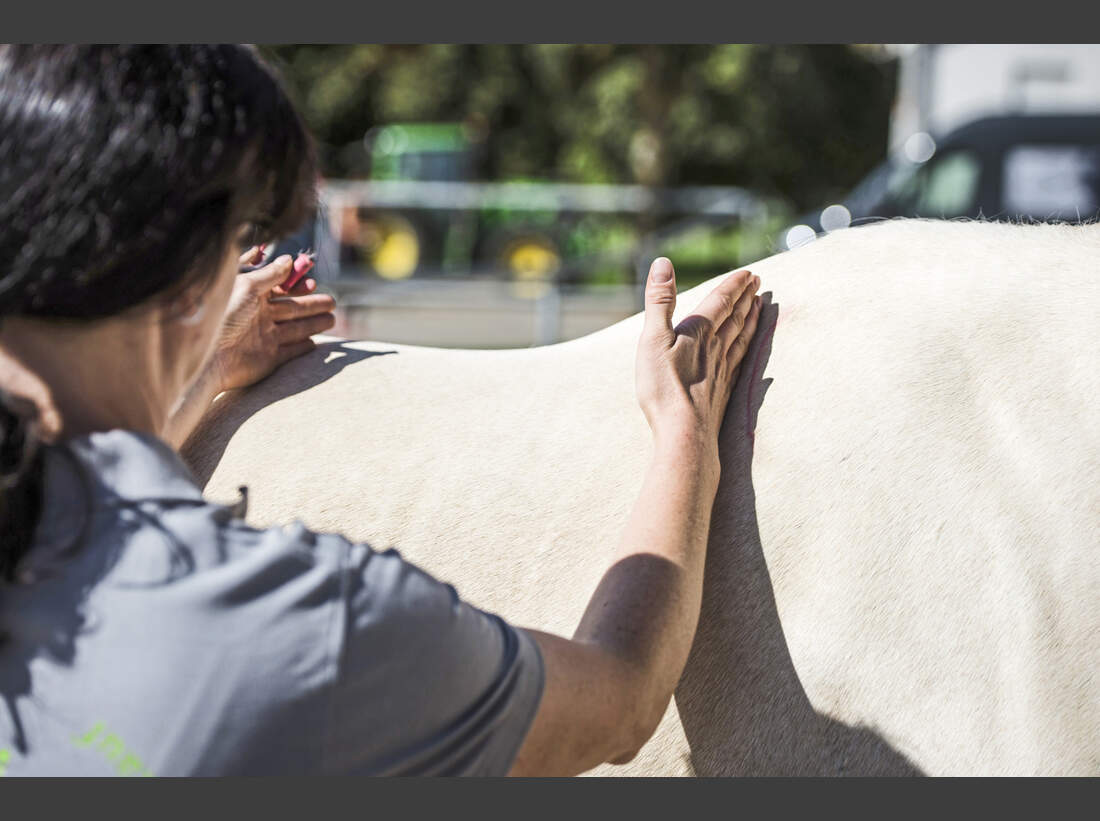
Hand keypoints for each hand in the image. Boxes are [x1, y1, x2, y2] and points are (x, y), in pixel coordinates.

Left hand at [210, 248, 336, 392]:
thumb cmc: (222, 317)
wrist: (209, 357)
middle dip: (311, 304)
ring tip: (332, 319)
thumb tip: (287, 259)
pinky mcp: (268, 359)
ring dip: (314, 323)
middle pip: (290, 308)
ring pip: (295, 328)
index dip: (295, 284)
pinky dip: (302, 348)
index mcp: (249, 297)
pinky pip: (290, 352)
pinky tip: (315, 343)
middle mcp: (257, 316)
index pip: (278, 287)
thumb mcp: (245, 285)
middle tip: (332, 302)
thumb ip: (269, 273)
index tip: (312, 281)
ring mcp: (263, 338)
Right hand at [635, 257, 760, 453]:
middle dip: (746, 298)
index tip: (749, 273)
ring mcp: (722, 371)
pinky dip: (747, 349)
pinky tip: (749, 351)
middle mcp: (716, 348)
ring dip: (751, 320)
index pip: (720, 301)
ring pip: (741, 338)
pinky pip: (740, 362)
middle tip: (758, 284)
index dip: (734, 285)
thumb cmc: (664, 388)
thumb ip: (659, 301)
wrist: (684, 432)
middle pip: (735, 317)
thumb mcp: (653, 339)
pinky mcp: (722, 392)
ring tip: (760, 308)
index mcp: (698, 332)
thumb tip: (663, 263)